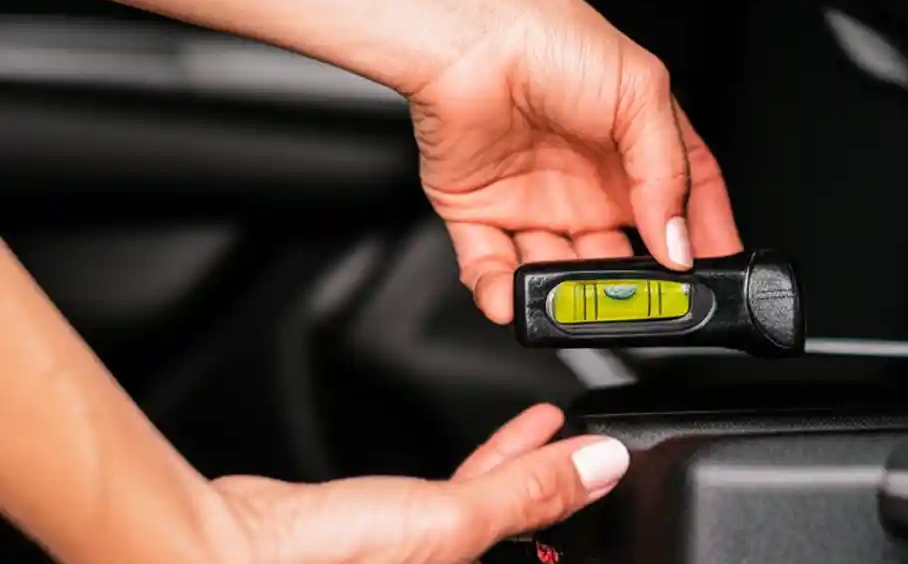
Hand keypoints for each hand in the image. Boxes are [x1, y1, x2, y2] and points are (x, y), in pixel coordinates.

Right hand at [212, 405, 626, 563]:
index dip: (577, 510)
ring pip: (485, 508)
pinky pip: (449, 493)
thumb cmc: (331, 561)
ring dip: (518, 467)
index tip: (603, 465)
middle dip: (553, 482)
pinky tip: (493, 445)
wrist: (233, 550)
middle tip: (582, 443)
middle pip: (519, 531)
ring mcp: (415, 557)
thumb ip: (530, 491)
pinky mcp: (386, 528)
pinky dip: (479, 464)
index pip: (542, 553)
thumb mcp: (455, 520)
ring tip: (547, 429)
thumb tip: (600, 467)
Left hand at [353, 0, 743, 321]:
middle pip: (621, 253)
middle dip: (631, 287)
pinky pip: (493, 266)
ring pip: (558, 270)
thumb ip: (669, 172)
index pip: (682, 201)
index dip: (703, 239)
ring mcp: (534, 198)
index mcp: (634, 143)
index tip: (716, 277)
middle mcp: (587, 177)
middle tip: (641, 306)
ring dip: (567, 297)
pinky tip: (514, 299)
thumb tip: (679, 241)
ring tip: (573, 304)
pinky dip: (503, 291)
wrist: (465, 38)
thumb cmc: (549, 39)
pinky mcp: (480, 212)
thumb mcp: (640, 94)